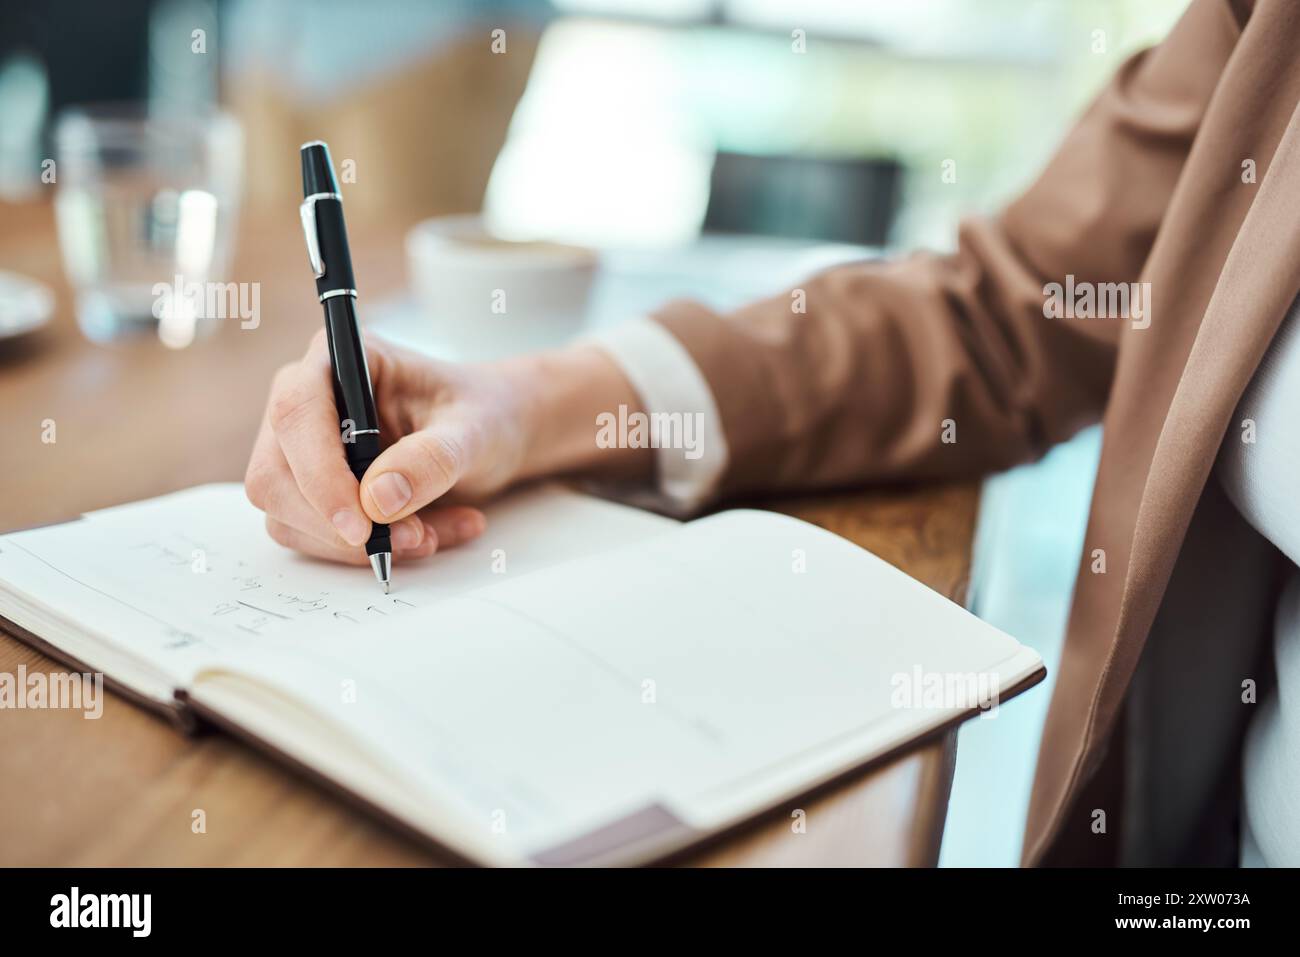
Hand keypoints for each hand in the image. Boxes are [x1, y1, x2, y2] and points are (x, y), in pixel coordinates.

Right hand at [245, 330, 651, 565]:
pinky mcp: (309, 492)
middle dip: (340, 524)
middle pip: (275, 475)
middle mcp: (306, 402)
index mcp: (340, 361)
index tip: (362, 524)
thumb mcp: (474, 431)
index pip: (297, 413)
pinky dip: (365, 553)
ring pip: (288, 516)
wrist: (493, 434)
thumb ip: (432, 458)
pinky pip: (314, 538)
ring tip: (434, 534)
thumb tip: (378, 500)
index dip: (320, 473)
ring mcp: (299, 450)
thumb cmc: (482, 414)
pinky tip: (426, 535)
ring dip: (357, 546)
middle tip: (416, 538)